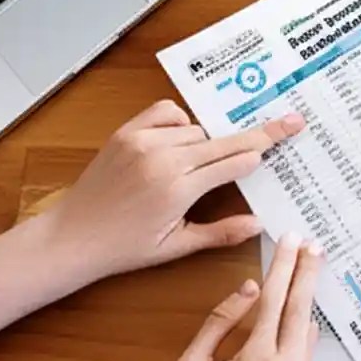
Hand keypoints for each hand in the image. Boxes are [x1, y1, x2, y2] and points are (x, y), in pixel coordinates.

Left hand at [39, 100, 304, 282]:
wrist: (71, 236)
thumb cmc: (124, 248)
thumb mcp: (175, 247)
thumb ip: (219, 233)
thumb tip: (258, 223)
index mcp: (178, 190)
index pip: (235, 163)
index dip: (265, 150)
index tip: (289, 133)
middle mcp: (163, 160)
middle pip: (225, 141)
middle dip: (258, 134)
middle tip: (289, 121)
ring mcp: (143, 142)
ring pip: (198, 129)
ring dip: (209, 141)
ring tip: (202, 164)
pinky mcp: (126, 132)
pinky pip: (167, 112)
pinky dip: (180, 122)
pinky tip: (179, 141)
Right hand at [165, 234, 322, 360]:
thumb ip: (218, 324)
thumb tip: (246, 289)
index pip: (275, 299)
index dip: (284, 265)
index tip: (290, 240)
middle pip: (303, 309)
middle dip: (308, 272)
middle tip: (313, 245)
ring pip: (307, 333)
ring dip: (302, 306)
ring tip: (301, 277)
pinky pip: (305, 358)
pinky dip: (296, 338)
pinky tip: (286, 328)